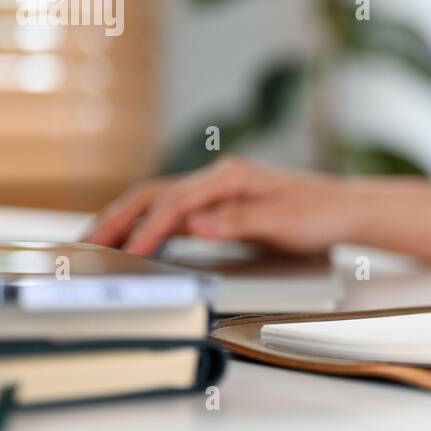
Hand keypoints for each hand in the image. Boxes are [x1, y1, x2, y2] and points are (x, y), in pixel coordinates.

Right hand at [83, 156, 357, 256]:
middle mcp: (218, 179)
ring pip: (159, 202)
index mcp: (231, 177)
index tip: (127, 253)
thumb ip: (237, 222)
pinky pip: (174, 213)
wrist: (344, 210)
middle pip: (154, 194)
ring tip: (95, 243)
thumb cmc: (319, 215)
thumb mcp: (283, 223)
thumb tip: (194, 224)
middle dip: (118, 218)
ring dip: (127, 220)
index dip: (147, 229)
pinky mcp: (219, 206)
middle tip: (86, 243)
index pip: (175, 203)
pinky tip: (132, 241)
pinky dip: (148, 225)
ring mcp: (216, 191)